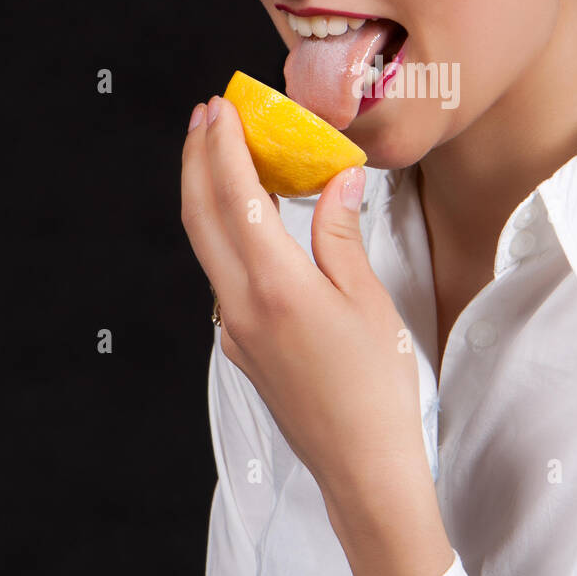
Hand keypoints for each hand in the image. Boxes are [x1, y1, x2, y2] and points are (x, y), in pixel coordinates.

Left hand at [180, 95, 429, 507]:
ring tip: (225, 155)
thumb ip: (342, 234)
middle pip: (200, 217)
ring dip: (207, 194)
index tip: (222, 108)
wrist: (361, 467)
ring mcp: (233, 330)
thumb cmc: (377, 388)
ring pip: (206, 247)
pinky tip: (250, 221)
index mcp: (275, 287)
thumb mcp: (369, 300)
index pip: (235, 197)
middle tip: (209, 116)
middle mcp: (240, 306)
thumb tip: (338, 179)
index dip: (224, 147)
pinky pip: (222, 277)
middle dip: (198, 159)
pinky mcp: (241, 347)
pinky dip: (226, 234)